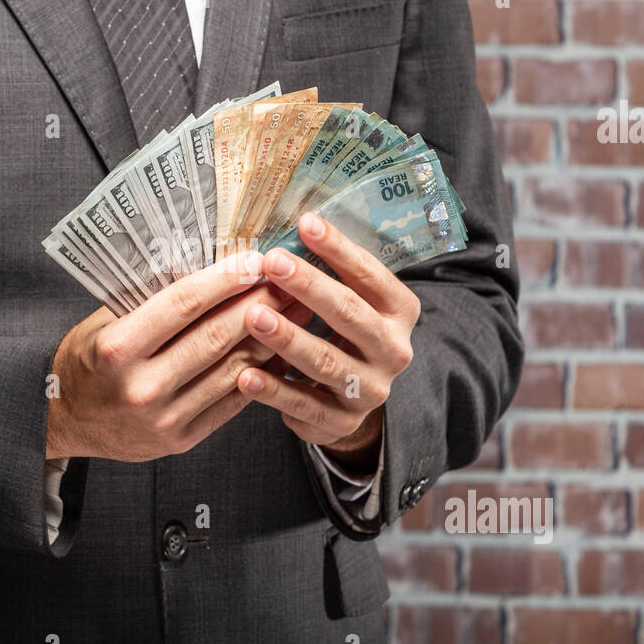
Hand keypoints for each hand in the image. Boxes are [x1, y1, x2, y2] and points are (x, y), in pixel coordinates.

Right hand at [46, 251, 313, 461]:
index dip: (226, 278)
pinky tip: (282, 350)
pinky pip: (233, 400)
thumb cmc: (87, 360)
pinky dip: (261, 372)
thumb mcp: (105, 321)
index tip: (257, 258)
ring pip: (233, 369)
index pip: (184, 303)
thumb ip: (152, 300)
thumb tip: (214, 264)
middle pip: (216, 336)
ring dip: (273, 337)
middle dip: (261, 303)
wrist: (63, 420)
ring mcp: (164, 417)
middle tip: (291, 279)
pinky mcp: (182, 438)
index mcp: (118, 347)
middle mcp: (142, 385)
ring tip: (298, 310)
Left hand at [236, 213, 419, 464]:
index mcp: (399, 311)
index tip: (305, 222)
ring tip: (253, 316)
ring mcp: (371, 390)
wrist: (353, 399)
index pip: (371, 275)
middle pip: (350, 314)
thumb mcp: (350, 300)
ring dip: (288, 338)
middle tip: (272, 264)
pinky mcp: (343, 421)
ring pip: (327, 362)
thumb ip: (330, 271)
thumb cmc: (341, 332)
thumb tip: (290, 221)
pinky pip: (305, 405)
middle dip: (310, 287)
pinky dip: (273, 391)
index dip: (338, 249)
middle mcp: (394, 351)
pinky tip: (244, 376)